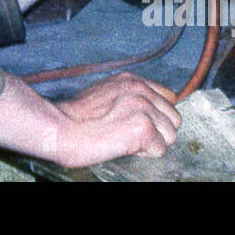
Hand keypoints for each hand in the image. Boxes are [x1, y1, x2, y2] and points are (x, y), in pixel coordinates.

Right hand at [55, 72, 181, 166]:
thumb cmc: (76, 117)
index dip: (158, 115)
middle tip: (131, 135)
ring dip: (152, 143)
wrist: (61, 128)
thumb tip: (148, 112)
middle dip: (158, 131)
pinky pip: (160, 149)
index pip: (169, 97)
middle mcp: (140, 89)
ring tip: (126, 140)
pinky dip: (144, 154)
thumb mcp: (105, 93)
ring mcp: (143, 107)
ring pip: (170, 135)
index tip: (142, 124)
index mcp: (131, 80)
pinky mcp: (143, 127)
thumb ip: (129, 97)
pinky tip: (123, 146)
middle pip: (174, 118)